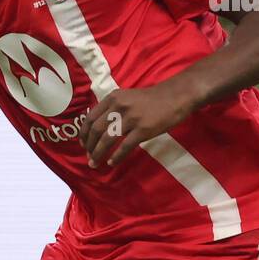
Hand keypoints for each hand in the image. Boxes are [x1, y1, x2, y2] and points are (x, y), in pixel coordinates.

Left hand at [80, 82, 195, 167]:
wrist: (175, 96)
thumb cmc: (150, 99)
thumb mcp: (126, 97)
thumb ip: (112, 108)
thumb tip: (97, 127)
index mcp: (112, 98)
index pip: (90, 118)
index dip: (84, 133)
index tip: (82, 144)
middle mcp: (118, 107)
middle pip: (96, 130)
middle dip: (89, 146)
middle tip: (88, 156)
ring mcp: (131, 118)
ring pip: (107, 139)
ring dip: (98, 153)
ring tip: (95, 162)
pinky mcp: (143, 129)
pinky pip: (125, 146)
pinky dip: (116, 157)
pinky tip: (112, 163)